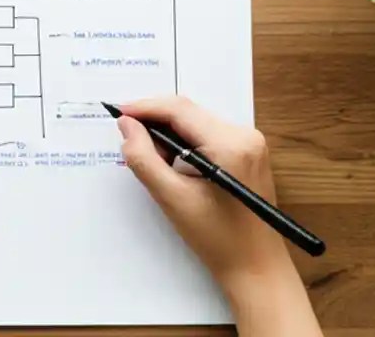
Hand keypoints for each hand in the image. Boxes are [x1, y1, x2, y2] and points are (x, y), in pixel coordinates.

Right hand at [116, 97, 297, 291]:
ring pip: (197, 123)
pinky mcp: (250, 151)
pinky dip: (187, 144)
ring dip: (171, 137)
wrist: (256, 266)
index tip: (118, 114)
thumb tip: (127, 126)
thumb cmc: (218, 239)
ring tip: (160, 167)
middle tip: (136, 149)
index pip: (179, 110)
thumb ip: (144, 159)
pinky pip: (210, 134)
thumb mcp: (172, 198)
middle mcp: (245, 135)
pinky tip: (178, 169)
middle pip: (189, 113)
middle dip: (157, 126)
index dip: (145, 108)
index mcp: (230, 144)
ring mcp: (251, 142)